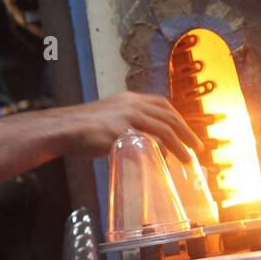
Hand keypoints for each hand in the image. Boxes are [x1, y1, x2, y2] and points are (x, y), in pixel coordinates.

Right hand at [65, 92, 202, 161]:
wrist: (64, 128)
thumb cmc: (82, 128)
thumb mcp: (109, 119)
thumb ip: (126, 127)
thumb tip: (140, 142)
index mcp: (130, 99)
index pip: (162, 104)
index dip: (178, 118)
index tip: (187, 131)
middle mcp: (132, 104)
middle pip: (168, 117)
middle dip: (186, 133)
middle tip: (197, 148)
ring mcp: (127, 117)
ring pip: (163, 129)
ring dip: (179, 145)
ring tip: (187, 158)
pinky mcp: (121, 131)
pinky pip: (146, 142)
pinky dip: (158, 151)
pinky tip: (164, 160)